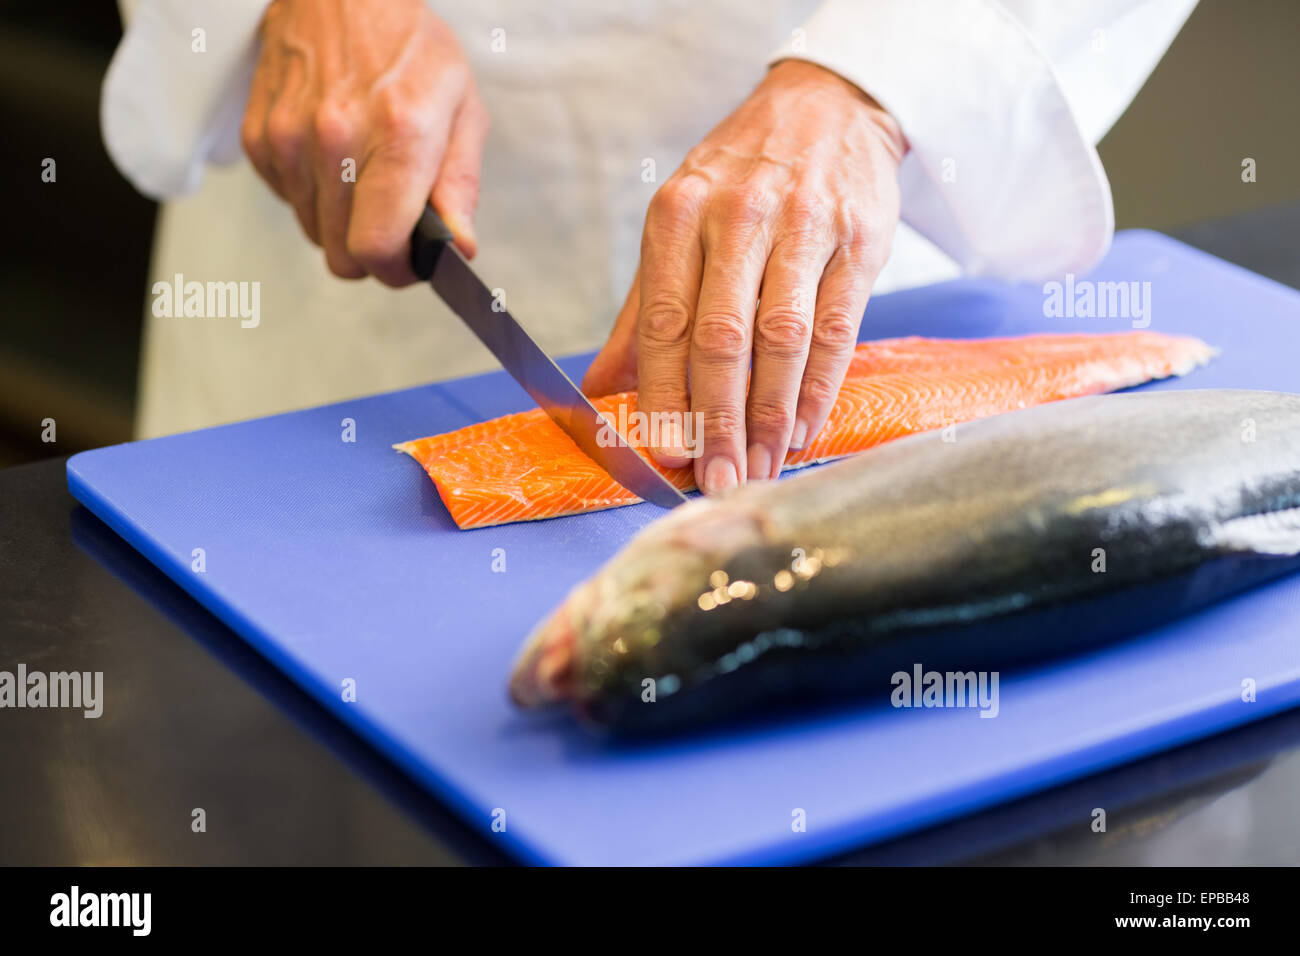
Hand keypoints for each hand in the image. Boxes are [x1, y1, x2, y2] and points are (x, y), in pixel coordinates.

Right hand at [241, 0, 487, 283]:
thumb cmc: (410, 47)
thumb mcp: (462, 108)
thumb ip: (460, 185)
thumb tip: (458, 247)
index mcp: (397, 135)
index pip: (377, 248)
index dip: (397, 272)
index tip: (410, 263)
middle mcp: (335, 139)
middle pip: (343, 255)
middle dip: (373, 253)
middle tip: (393, 222)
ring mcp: (289, 138)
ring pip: (314, 234)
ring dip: (342, 222)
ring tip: (364, 174)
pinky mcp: (259, 137)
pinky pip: (288, 201)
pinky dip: (313, 193)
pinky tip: (333, 156)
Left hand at [584, 60, 904, 493]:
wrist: (828, 105)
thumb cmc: (742, 176)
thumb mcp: (678, 224)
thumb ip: (643, 310)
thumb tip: (602, 389)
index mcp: (678, 214)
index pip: (665, 323)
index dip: (665, 396)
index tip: (666, 453)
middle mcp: (737, 217)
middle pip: (722, 338)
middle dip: (718, 420)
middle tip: (717, 478)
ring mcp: (803, 226)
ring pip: (782, 339)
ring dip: (771, 416)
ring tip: (761, 467)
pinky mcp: (858, 240)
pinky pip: (838, 329)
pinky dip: (818, 389)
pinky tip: (803, 430)